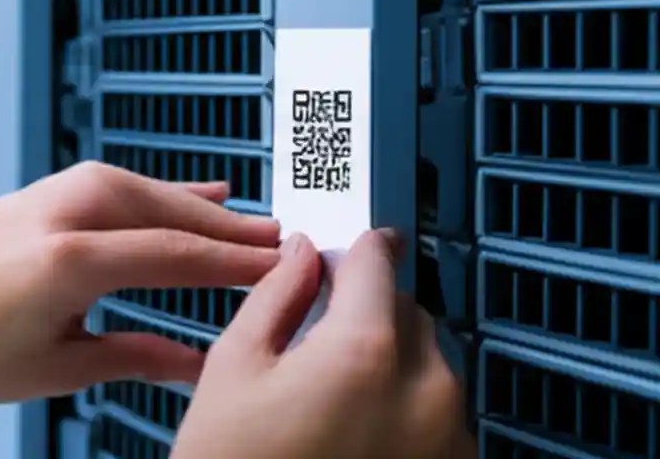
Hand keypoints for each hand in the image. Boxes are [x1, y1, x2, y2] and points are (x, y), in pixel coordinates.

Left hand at [0, 161, 281, 458]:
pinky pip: (109, 183)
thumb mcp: (56, 368)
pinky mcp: (33, 196)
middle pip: (163, 209)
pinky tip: (189, 191)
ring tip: (245, 220)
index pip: (172, 253)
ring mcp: (41, 196)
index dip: (233, 260)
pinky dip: (152, 190)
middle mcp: (56, 213)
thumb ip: (136, 358)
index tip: (280, 264)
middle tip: (283, 238)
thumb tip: (199, 363)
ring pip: (139, 188)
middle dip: (225, 224)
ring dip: (193, 202)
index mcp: (64, 260)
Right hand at [172, 230, 472, 458]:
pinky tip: (356, 429)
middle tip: (321, 333)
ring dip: (392, 358)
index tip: (355, 244)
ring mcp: (447, 437)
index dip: (360, 246)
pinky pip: (440, 413)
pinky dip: (407, 405)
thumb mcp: (234, 367)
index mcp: (365, 350)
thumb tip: (302, 253)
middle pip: (408, 311)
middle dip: (370, 310)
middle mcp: (425, 390)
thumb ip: (276, 295)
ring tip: (334, 393)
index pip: (379, 263)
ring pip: (429, 361)